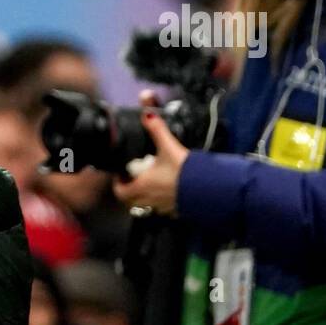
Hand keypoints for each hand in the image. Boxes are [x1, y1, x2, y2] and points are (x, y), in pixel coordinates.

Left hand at [112, 95, 188, 215]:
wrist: (208, 189)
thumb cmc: (184, 171)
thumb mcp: (168, 146)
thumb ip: (156, 129)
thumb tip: (146, 114)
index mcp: (142, 186)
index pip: (120, 192)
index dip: (117, 184)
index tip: (121, 174)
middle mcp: (150, 200)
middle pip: (132, 201)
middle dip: (130, 190)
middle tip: (134, 178)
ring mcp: (164, 207)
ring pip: (147, 205)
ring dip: (146, 196)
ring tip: (151, 182)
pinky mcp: (177, 210)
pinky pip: (163, 208)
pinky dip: (162, 200)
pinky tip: (169, 189)